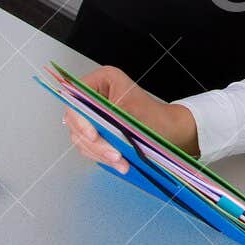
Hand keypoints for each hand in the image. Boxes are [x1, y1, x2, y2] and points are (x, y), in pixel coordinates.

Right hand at [61, 64, 197, 171]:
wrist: (168, 130)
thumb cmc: (155, 116)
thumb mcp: (132, 114)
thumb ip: (111, 120)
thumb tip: (94, 132)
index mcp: (101, 80)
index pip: (76, 99)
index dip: (81, 119)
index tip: (94, 135)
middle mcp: (92, 96)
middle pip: (77, 121)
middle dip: (95, 142)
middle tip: (115, 155)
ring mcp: (90, 116)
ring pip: (81, 138)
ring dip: (100, 153)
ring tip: (122, 163)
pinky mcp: (93, 133)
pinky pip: (89, 147)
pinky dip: (103, 157)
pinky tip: (119, 164)